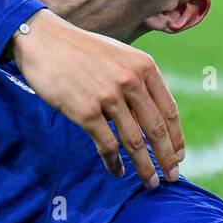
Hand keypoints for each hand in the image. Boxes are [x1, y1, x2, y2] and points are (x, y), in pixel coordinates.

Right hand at [8, 9, 184, 187]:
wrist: (43, 40)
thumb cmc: (80, 49)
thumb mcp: (119, 55)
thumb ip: (137, 79)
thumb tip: (151, 113)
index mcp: (144, 66)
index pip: (168, 109)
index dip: (176, 137)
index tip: (179, 155)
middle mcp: (130, 80)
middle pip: (156, 129)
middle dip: (167, 157)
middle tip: (172, 176)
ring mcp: (108, 96)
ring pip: (135, 141)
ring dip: (144, 167)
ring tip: (150, 182)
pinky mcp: (86, 111)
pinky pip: (107, 145)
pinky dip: (114, 163)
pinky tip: (117, 172)